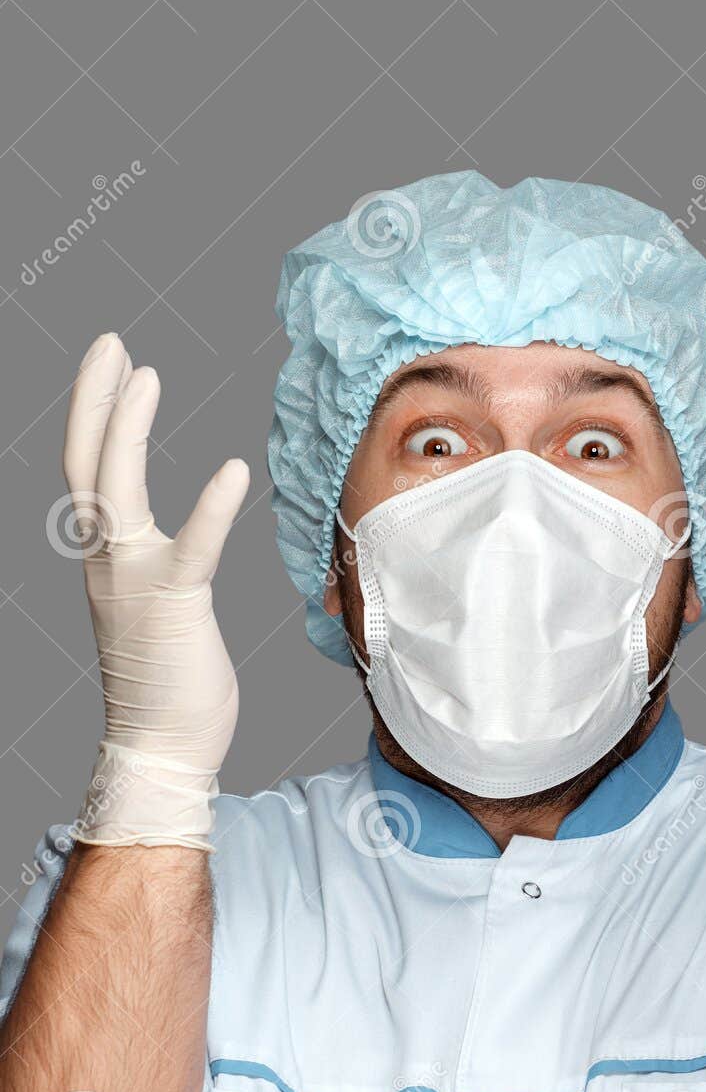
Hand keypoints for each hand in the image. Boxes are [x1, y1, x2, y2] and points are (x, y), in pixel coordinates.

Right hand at [63, 333, 249, 846]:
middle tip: (110, 341)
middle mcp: (105, 561)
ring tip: (144, 372)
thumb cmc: (169, 686)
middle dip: (95, 397)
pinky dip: (210, 508)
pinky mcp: (171, 604)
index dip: (99, 417)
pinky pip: (190, 547)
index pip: (90, 473)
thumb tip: (174, 549)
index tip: (116, 369)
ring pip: (113, 487)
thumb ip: (160, 569)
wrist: (158, 751)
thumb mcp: (159, 610)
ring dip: (125, 426)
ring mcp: (131, 580)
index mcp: (105, 559)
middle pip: (86, 462)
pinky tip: (234, 471)